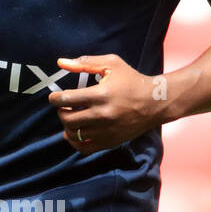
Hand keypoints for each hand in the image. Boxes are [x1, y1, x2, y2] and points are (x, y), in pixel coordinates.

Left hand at [49, 54, 163, 154]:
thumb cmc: (132, 80)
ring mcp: (106, 131)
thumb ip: (85, 63)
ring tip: (72, 118)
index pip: (67, 99)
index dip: (55, 98)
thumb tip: (61, 62)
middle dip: (61, 112)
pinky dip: (75, 142)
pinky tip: (75, 133)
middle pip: (67, 119)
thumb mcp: (111, 64)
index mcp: (101, 94)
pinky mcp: (110, 142)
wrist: (155, 103)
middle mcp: (102, 115)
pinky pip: (84, 148)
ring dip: (67, 126)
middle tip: (65, 107)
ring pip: (74, 134)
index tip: (55, 97)